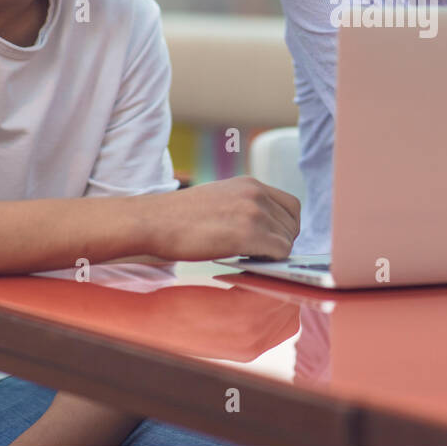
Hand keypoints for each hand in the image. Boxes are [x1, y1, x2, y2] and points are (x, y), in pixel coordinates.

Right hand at [147, 176, 300, 260]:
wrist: (154, 221)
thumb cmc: (180, 217)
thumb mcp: (219, 199)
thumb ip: (245, 207)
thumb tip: (268, 230)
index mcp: (250, 184)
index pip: (291, 206)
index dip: (285, 226)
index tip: (272, 240)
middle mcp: (256, 193)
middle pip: (292, 225)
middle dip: (279, 242)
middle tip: (257, 254)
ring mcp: (254, 212)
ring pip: (287, 240)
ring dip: (273, 253)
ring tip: (248, 257)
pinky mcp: (248, 233)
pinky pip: (279, 252)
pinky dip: (269, 261)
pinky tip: (247, 261)